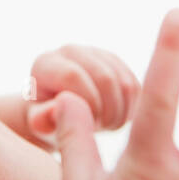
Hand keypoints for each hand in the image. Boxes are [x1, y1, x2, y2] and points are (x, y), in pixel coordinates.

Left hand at [26, 44, 140, 143]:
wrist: (59, 116)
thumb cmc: (47, 122)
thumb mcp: (41, 125)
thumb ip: (42, 119)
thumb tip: (53, 110)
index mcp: (46, 63)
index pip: (74, 76)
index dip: (85, 105)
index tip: (84, 125)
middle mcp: (70, 51)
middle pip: (106, 78)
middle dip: (106, 111)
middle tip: (97, 128)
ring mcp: (96, 54)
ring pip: (126, 84)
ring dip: (120, 113)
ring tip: (103, 125)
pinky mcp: (117, 64)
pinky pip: (137, 88)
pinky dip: (131, 110)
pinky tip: (114, 119)